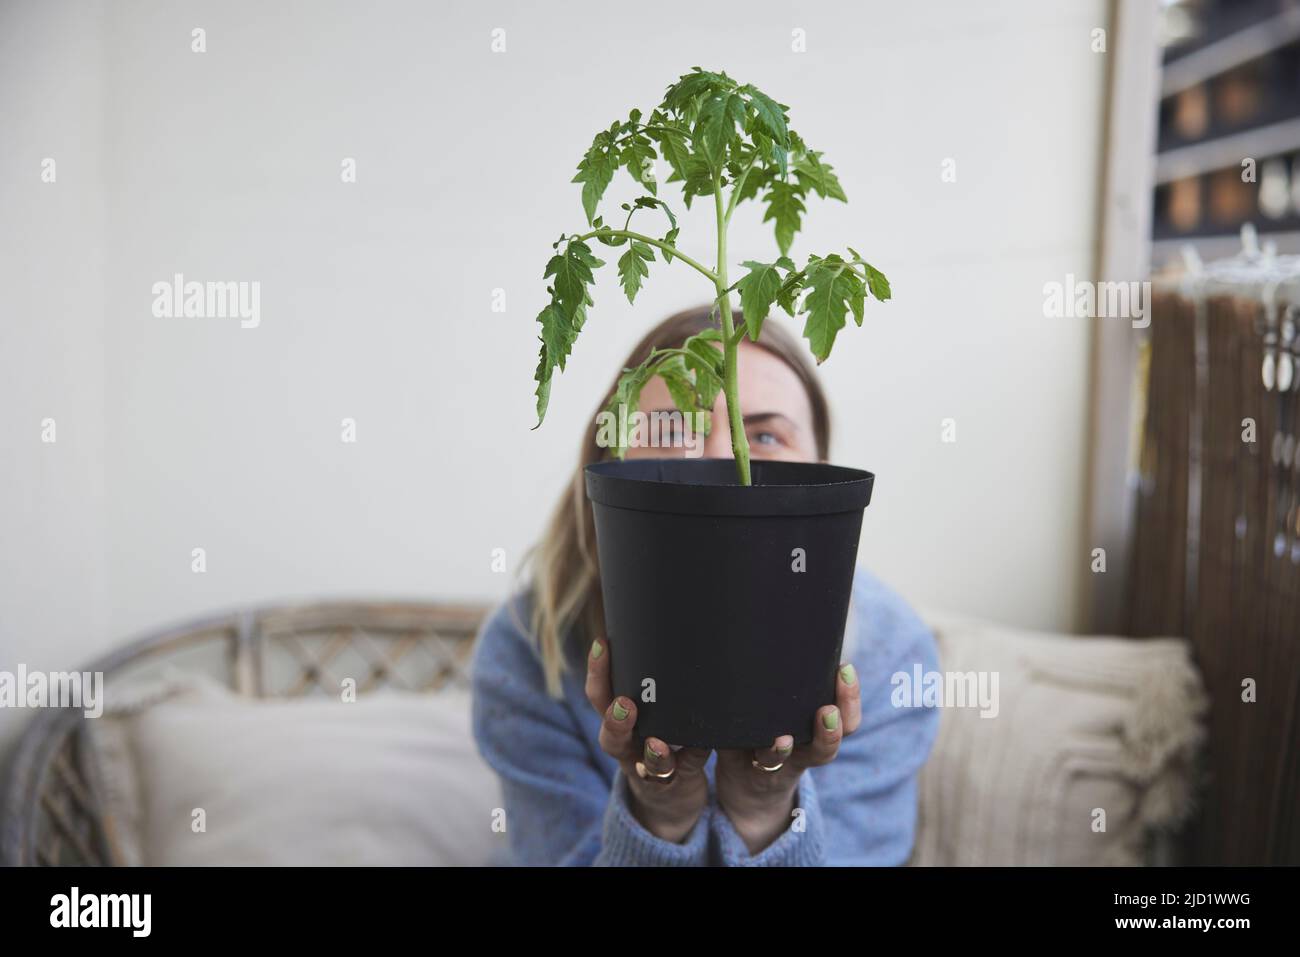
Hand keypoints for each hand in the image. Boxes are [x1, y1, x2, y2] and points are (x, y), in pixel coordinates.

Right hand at [585, 637, 710, 843]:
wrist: (669, 796)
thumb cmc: (659, 735)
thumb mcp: (648, 709)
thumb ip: (649, 680)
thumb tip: (664, 621)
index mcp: (617, 722)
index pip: (599, 696)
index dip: (597, 672)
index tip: (603, 644)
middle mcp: (628, 748)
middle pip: (611, 738)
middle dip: (615, 721)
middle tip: (624, 704)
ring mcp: (650, 770)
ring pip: (646, 765)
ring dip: (652, 754)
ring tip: (658, 743)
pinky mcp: (676, 783)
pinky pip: (686, 772)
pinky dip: (694, 759)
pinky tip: (705, 745)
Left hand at [714, 661, 861, 854]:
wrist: (746, 782)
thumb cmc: (774, 730)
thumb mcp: (788, 707)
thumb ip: (794, 683)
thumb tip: (797, 629)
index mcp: (817, 732)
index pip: (846, 721)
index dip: (850, 699)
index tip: (846, 670)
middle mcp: (800, 752)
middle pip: (825, 748)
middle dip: (831, 729)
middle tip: (829, 710)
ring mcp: (772, 764)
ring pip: (781, 759)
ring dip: (781, 749)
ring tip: (783, 740)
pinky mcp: (740, 767)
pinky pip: (738, 760)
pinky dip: (736, 749)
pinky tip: (735, 738)